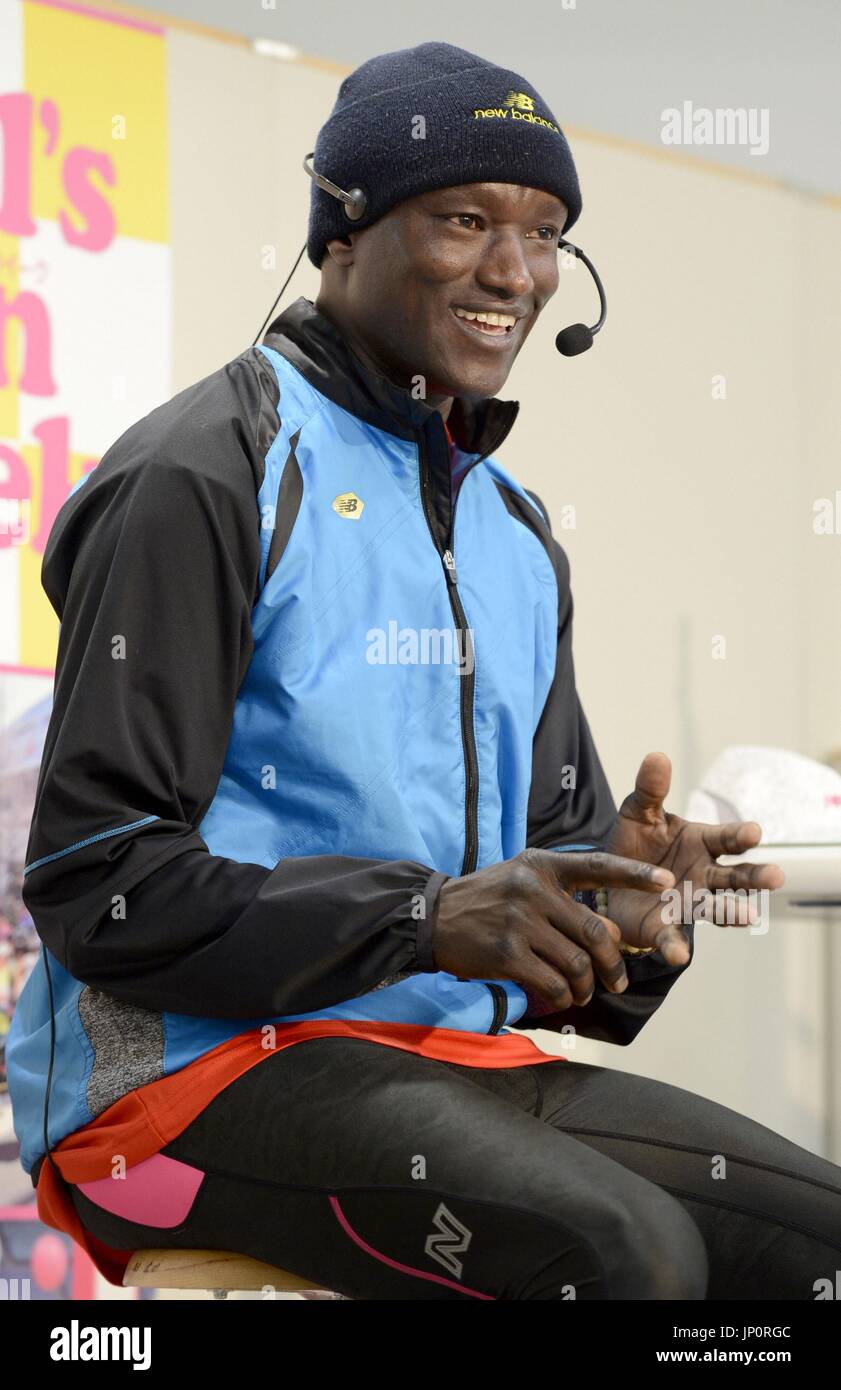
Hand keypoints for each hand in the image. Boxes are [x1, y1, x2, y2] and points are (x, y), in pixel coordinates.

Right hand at [432, 847, 675, 1012]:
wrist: (431, 916)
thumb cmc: (485, 900)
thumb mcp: (522, 882)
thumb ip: (564, 899)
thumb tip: (610, 930)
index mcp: (542, 864)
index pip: (597, 865)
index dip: (635, 875)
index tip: (668, 883)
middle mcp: (533, 888)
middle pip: (595, 931)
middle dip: (613, 963)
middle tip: (616, 981)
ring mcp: (519, 921)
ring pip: (577, 963)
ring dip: (587, 987)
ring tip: (583, 994)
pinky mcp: (505, 952)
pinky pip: (553, 983)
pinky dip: (563, 997)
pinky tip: (560, 998)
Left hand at [603, 751, 785, 964]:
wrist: (610, 881)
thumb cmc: (636, 843)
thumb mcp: (638, 813)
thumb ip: (649, 790)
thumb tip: (657, 756)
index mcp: (702, 843)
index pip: (728, 839)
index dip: (741, 836)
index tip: (754, 832)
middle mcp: (705, 874)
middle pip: (737, 876)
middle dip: (756, 876)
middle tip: (776, 876)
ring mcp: (690, 902)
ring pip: (718, 908)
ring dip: (735, 912)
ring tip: (749, 915)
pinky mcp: (667, 927)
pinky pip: (674, 938)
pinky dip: (677, 946)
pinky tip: (679, 954)